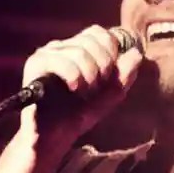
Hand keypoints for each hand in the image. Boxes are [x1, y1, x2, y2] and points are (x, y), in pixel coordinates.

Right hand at [17, 25, 143, 154]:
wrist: (51, 139)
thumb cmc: (75, 117)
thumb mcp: (107, 98)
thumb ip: (123, 77)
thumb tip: (137, 53)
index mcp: (75, 50)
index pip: (98, 33)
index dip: (110, 50)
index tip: (109, 75)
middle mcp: (59, 48)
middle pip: (92, 40)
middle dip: (103, 65)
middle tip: (95, 89)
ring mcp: (46, 54)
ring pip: (80, 50)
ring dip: (89, 75)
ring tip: (82, 94)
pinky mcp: (35, 64)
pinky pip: (63, 61)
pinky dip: (74, 76)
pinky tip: (73, 90)